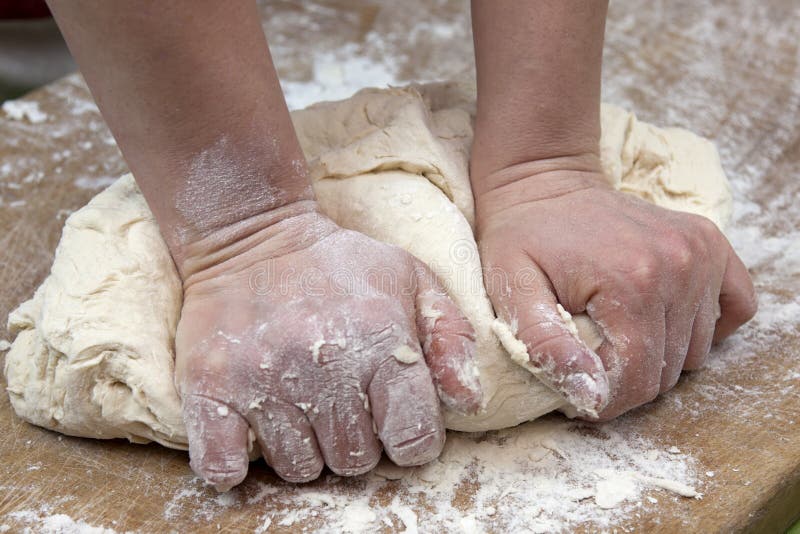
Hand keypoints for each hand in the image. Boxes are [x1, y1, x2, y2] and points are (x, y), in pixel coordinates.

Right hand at [174, 204, 481, 489]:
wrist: (253, 237)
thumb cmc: (342, 267)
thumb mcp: (413, 281)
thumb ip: (452, 339)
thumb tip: (467, 404)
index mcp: (379, 341)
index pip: (413, 438)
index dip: (412, 440)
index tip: (397, 423)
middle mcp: (321, 365)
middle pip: (354, 460)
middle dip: (358, 442)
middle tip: (343, 404)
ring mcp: (260, 379)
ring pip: (298, 468)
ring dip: (305, 449)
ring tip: (302, 404)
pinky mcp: (208, 387)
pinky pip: (220, 466)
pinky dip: (232, 465)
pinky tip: (250, 434)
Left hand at [474, 158, 756, 419]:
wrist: (545, 180)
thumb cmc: (522, 237)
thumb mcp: (513, 289)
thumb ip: (544, 344)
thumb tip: (587, 393)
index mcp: (629, 282)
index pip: (637, 379)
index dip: (605, 398)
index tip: (578, 390)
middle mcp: (677, 267)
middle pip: (666, 370)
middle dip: (626, 378)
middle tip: (591, 358)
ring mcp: (700, 253)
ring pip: (695, 350)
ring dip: (658, 354)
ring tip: (616, 331)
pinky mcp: (711, 244)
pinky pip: (735, 308)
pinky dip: (705, 326)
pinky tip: (664, 317)